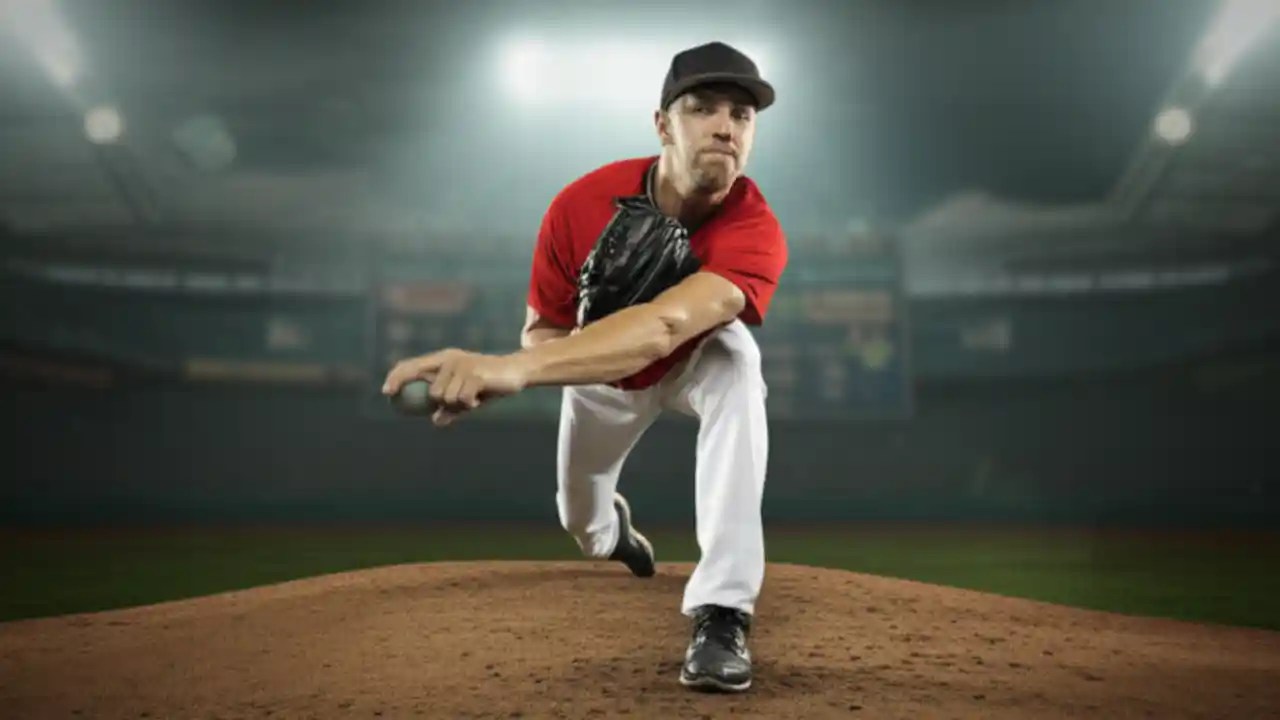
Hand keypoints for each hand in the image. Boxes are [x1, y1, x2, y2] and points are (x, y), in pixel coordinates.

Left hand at [381, 349, 530, 425]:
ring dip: (462, 404)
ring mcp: (462, 365)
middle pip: (433, 393)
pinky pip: (462, 400)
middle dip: (446, 403)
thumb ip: (450, 408)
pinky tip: (481, 396)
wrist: (516, 372)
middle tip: (464, 401)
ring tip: (475, 397)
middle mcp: (449, 359)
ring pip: (448, 399)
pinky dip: (471, 404)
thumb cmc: (489, 384)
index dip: (396, 378)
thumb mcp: (467, 397)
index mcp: (442, 359)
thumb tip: (436, 421)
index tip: (387, 393)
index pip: (411, 366)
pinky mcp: (474, 374)